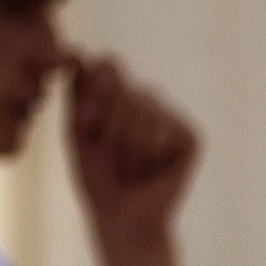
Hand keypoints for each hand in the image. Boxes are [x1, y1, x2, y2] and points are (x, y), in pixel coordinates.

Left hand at [63, 52, 198, 265]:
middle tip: (109, 150)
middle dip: (110, 121)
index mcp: (115, 94)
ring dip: (129, 142)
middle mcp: (143, 100)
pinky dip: (152, 150)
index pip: (107, 65)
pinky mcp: (189, 135)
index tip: (86, 125)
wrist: (122, 216)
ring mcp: (168, 116)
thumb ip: (77, 90)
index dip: (95, 93)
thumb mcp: (76, 130)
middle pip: (126, 84)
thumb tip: (76, 50)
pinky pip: (167, 125)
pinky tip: (152, 168)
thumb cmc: (95, 176)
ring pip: (145, 105)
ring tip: (130, 166)